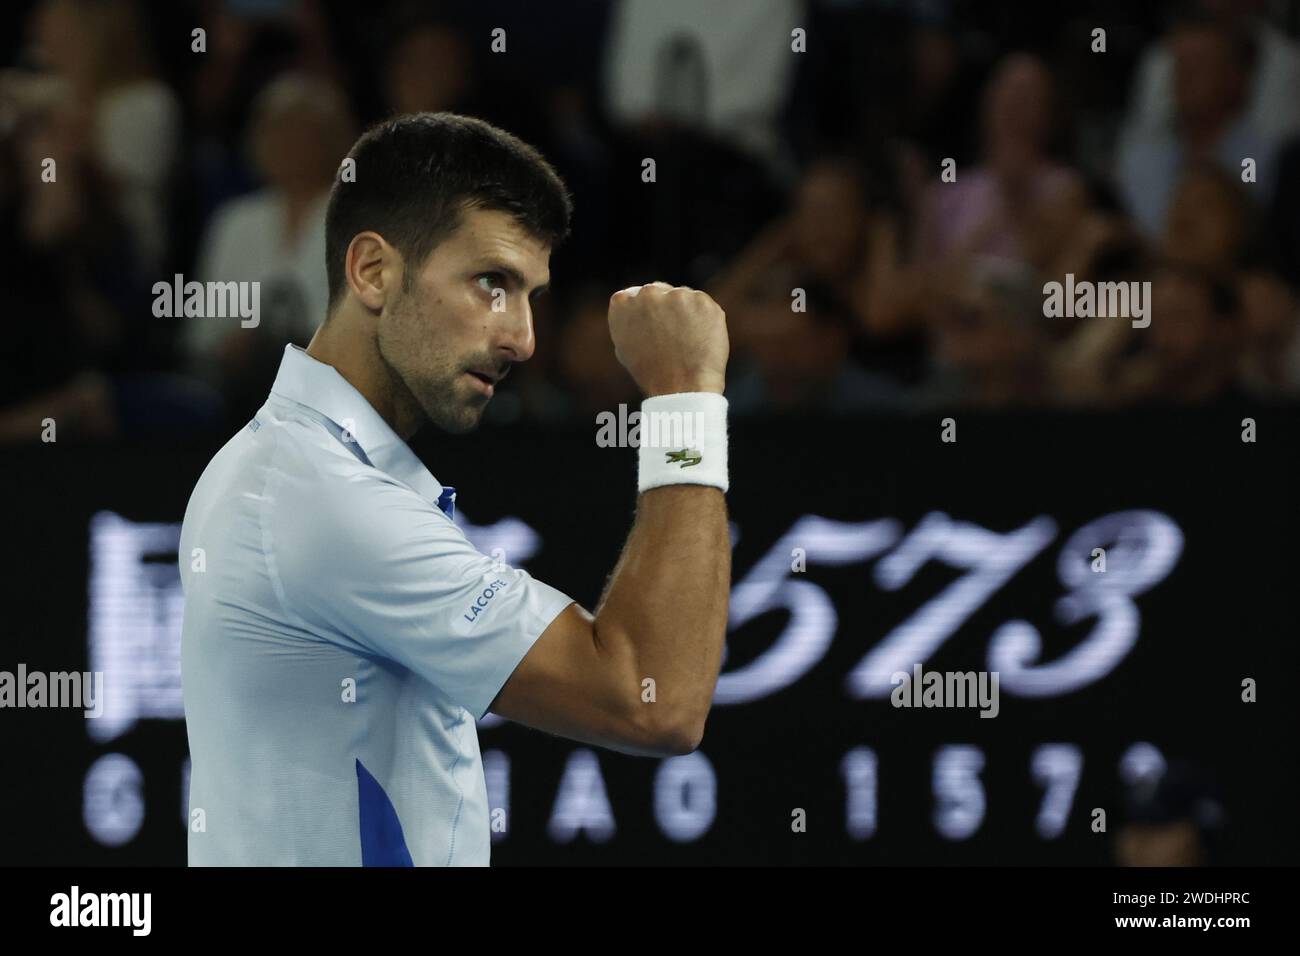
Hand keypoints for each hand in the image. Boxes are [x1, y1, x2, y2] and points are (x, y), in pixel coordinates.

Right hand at [607, 282, 727, 395]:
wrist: (682, 387)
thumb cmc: (651, 373)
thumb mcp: (625, 346)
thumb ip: (630, 320)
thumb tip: (640, 310)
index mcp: (622, 302)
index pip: (635, 295)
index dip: (647, 313)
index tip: (654, 328)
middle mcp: (647, 293)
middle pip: (660, 292)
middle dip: (667, 309)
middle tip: (673, 338)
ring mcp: (676, 295)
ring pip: (683, 298)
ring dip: (686, 314)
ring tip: (686, 343)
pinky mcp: (702, 301)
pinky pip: (703, 306)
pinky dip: (704, 320)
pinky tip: (700, 339)